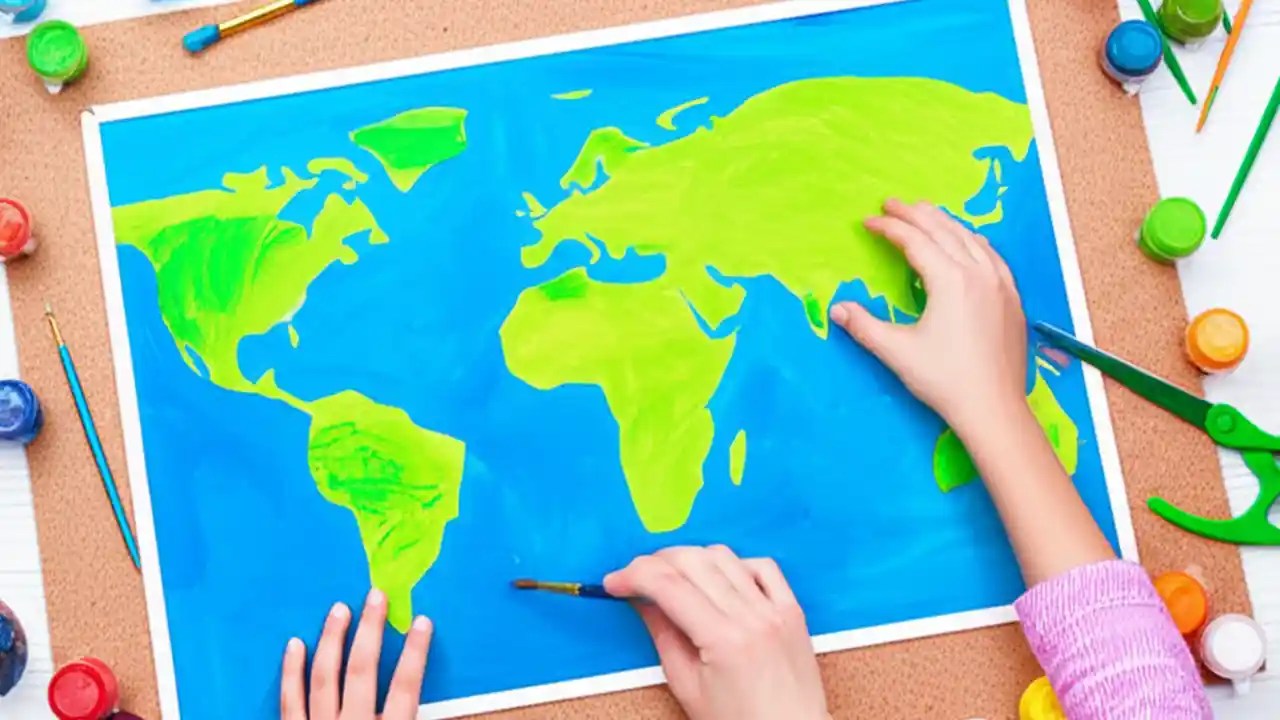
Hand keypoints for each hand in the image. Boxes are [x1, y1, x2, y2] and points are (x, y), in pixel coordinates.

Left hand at [280, 589, 432, 719]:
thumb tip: (451, 703)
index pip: (404, 687)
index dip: (415, 652)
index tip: (422, 621)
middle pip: (362, 671)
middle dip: (370, 630)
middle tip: (376, 596)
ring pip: (324, 678)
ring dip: (332, 640)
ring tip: (339, 609)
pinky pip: (290, 700)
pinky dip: (291, 672)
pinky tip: (295, 644)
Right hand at [604, 546, 827, 719]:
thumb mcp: (688, 688)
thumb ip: (663, 637)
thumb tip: (643, 602)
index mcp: (723, 639)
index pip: (668, 585)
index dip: (633, 575)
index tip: (616, 581)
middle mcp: (752, 616)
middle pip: (692, 560)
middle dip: (655, 561)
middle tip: (637, 577)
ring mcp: (775, 609)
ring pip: (724, 556)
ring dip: (691, 558)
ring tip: (675, 578)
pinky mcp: (791, 609)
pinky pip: (762, 565)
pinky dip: (735, 564)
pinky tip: (720, 579)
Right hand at [830, 199, 1027, 434]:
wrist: (994, 408)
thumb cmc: (945, 380)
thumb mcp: (897, 352)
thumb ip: (864, 326)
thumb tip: (837, 309)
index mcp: (950, 280)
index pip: (915, 241)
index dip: (889, 228)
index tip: (868, 221)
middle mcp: (978, 273)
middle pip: (943, 230)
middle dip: (915, 214)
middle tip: (892, 204)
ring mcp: (1000, 284)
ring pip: (970, 238)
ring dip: (944, 222)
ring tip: (925, 213)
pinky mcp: (1012, 298)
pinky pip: (992, 255)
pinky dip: (972, 240)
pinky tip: (968, 241)